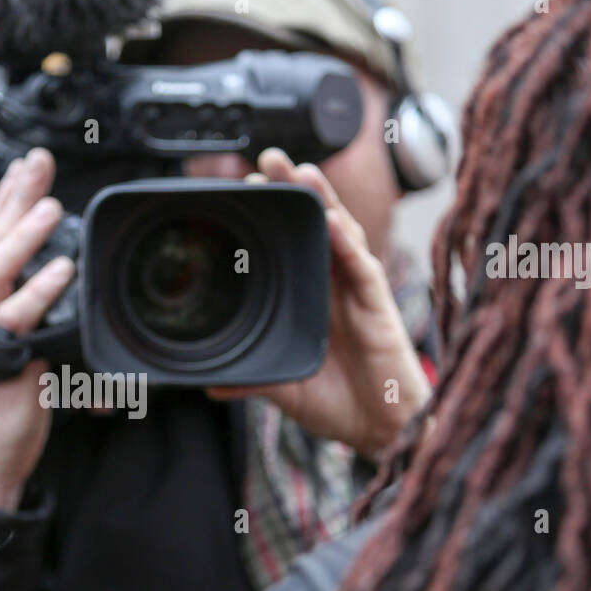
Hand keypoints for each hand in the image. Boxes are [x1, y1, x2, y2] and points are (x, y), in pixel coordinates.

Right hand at [0, 147, 73, 509]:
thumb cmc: (1, 413)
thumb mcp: (19, 355)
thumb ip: (32, 323)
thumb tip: (55, 293)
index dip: (7, 203)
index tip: (25, 170)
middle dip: (14, 199)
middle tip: (37, 164)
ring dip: (23, 237)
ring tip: (51, 207)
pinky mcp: (3, 358)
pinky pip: (20, 317)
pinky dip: (41, 292)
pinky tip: (63, 269)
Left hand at [206, 148, 431, 460]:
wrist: (379, 431)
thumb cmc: (339, 402)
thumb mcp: (285, 387)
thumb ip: (252, 379)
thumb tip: (210, 385)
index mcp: (313, 297)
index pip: (292, 245)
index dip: (274, 217)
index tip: (245, 188)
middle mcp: (336, 286)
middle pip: (316, 226)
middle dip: (295, 190)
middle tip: (267, 158)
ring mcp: (357, 292)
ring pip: (341, 234)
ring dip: (322, 200)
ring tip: (300, 169)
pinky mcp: (377, 307)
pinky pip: (361, 268)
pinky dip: (347, 242)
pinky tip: (333, 219)